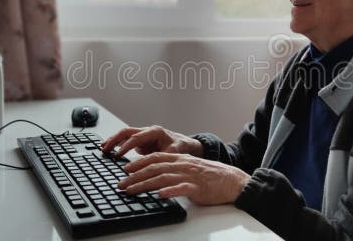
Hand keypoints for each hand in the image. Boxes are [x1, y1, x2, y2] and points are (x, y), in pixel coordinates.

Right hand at [101, 125, 203, 158]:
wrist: (188, 146)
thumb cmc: (183, 148)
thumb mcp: (175, 152)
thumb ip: (163, 157)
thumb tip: (152, 165)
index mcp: (155, 132)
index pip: (136, 137)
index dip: (126, 146)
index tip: (117, 155)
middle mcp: (148, 131)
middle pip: (127, 132)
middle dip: (114, 140)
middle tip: (104, 149)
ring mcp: (144, 136)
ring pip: (125, 135)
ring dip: (113, 141)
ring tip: (103, 148)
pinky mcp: (142, 142)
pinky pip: (127, 141)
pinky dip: (118, 144)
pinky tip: (110, 150)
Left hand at [117, 152, 250, 204]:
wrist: (231, 180)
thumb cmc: (210, 176)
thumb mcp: (188, 168)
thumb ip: (173, 170)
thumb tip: (156, 178)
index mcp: (179, 159)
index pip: (154, 158)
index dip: (138, 163)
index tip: (125, 169)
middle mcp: (182, 165)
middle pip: (154, 168)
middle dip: (135, 176)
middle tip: (121, 183)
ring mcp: (189, 176)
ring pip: (162, 178)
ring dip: (145, 184)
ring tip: (132, 190)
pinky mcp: (197, 187)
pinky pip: (181, 188)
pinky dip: (169, 191)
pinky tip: (159, 195)